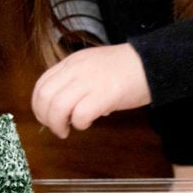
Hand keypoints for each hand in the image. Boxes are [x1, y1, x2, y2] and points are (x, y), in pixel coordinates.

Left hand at [31, 44, 150, 137]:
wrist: (154, 63)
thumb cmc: (128, 69)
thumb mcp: (95, 67)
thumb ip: (80, 83)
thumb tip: (73, 109)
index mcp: (72, 62)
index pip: (42, 84)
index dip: (38, 105)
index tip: (47, 117)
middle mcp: (77, 70)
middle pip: (45, 96)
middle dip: (45, 118)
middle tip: (56, 128)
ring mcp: (90, 81)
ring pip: (57, 107)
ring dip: (57, 124)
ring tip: (67, 130)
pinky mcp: (105, 95)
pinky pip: (80, 115)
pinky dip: (79, 124)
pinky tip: (87, 123)